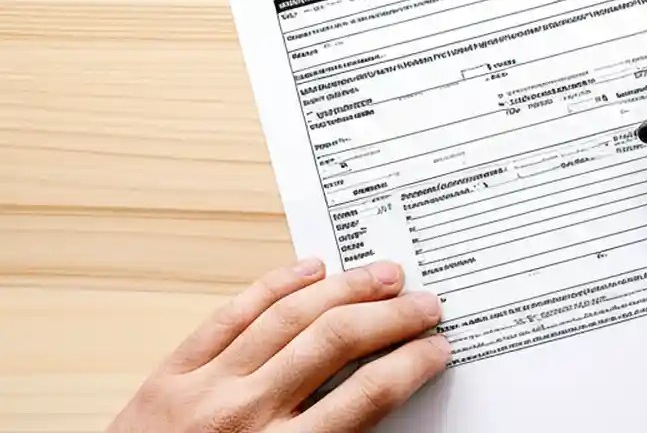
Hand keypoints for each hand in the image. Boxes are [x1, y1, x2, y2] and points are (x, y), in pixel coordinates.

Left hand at [108, 260, 448, 432]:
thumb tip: (382, 401)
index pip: (368, 396)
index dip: (412, 364)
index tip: (435, 349)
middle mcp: (246, 416)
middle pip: (337, 343)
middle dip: (392, 316)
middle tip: (424, 304)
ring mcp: (206, 388)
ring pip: (290, 316)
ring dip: (346, 289)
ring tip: (383, 275)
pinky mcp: (171, 373)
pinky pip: (231, 314)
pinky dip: (275, 286)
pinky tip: (309, 270)